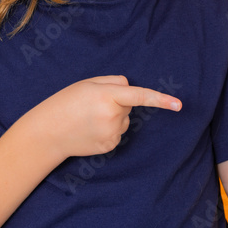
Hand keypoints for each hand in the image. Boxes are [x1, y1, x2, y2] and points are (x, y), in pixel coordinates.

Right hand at [29, 75, 181, 158]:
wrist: (48, 132)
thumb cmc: (66, 103)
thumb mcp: (88, 83)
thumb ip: (114, 81)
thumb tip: (132, 90)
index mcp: (107, 95)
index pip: (139, 96)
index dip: (160, 100)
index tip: (179, 105)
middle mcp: (112, 115)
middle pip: (129, 105)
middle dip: (117, 103)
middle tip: (91, 105)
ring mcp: (112, 133)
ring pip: (124, 120)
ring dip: (112, 117)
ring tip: (88, 119)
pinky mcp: (110, 146)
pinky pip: (117, 133)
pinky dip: (108, 130)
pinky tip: (91, 130)